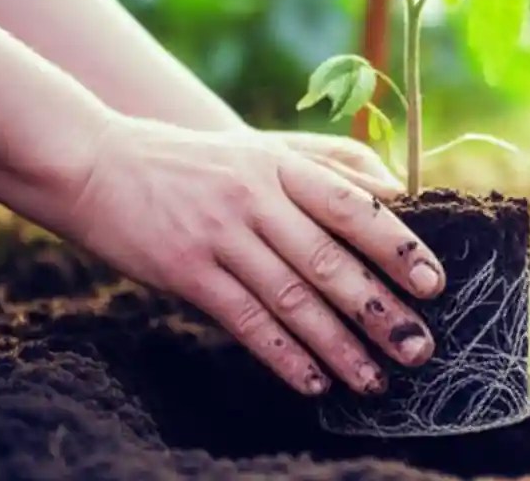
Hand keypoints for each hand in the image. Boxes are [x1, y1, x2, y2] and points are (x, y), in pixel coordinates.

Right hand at [56, 117, 445, 396]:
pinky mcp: (185, 271)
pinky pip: (245, 320)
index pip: (353, 206)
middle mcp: (255, 198)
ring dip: (339, 344)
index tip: (433, 283)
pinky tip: (314, 381)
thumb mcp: (261, 148)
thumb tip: (396, 191)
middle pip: (329, 260)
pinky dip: (283, 354)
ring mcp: (219, 235)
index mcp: (281, 165)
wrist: (95, 163)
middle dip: (379, 308)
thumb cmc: (195, 162)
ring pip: (292, 298)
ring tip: (375, 379)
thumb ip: (326, 164)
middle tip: (420, 347)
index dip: (396, 246)